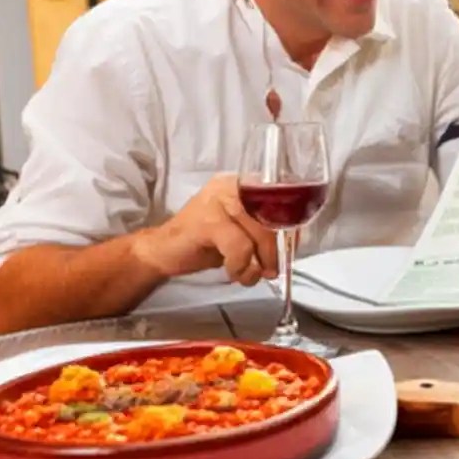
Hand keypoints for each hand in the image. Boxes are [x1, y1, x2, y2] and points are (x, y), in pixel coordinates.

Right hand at [133, 174, 277, 285]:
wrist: (162, 251)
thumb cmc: (204, 242)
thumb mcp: (242, 232)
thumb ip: (266, 229)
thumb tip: (296, 240)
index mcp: (243, 183)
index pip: (280, 198)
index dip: (290, 225)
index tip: (290, 247)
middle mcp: (232, 185)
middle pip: (272, 218)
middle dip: (274, 250)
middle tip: (270, 270)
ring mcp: (218, 200)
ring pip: (259, 233)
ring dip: (257, 263)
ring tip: (249, 275)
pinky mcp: (207, 221)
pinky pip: (240, 247)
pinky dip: (240, 266)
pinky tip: (233, 272)